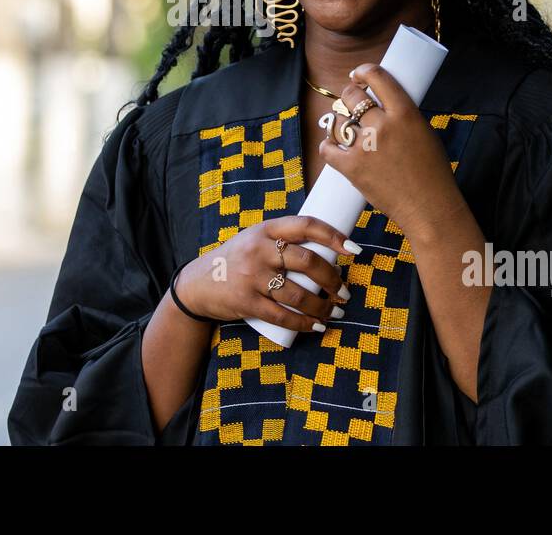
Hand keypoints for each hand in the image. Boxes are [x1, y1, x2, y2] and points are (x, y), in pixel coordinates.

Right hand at [176, 215, 359, 332]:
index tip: (354, 249)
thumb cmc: (236, 260)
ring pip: (299, 294)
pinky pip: (282, 316)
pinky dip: (304, 324)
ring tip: (335, 311)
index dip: (334, 235)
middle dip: (333, 279)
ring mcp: (252, 277)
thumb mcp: (254, 240)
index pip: (306, 225)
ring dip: (323, 306)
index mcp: (265, 229)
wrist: (197, 284)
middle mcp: (259, 250)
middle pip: (308, 262)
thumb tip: (328, 251)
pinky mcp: (247, 303)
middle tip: (344, 290)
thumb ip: (282, 241)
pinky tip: (317, 326)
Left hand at [318, 63, 462, 239]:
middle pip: (352, 96)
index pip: (378, 77)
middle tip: (351, 101)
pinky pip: (328, 148)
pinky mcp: (352, 168)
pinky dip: (329, 146)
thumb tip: (380, 104)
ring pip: (339, 121)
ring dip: (341, 123)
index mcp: (405, 113)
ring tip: (347, 129)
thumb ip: (403, 116)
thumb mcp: (424, 133)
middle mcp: (383, 127)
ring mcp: (365, 147)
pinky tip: (335, 146)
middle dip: (349, 94)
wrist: (429, 206)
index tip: (359, 74)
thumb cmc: (431, 171)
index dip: (364, 71)